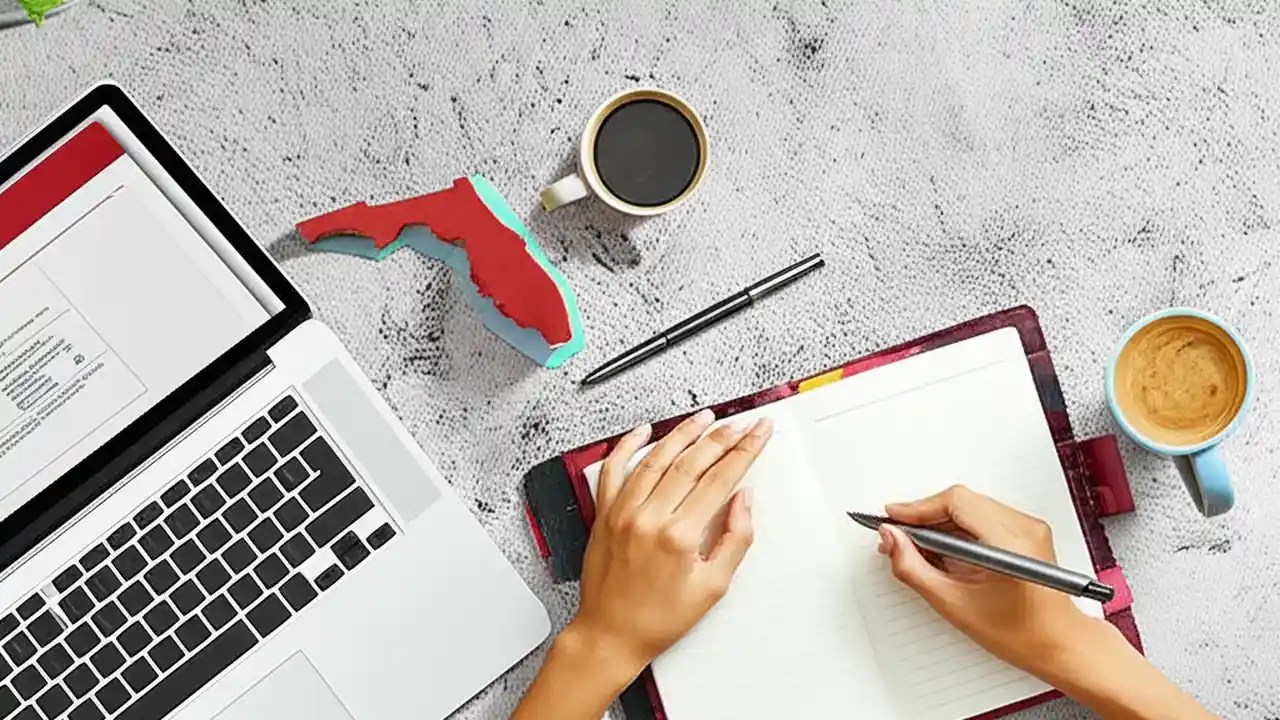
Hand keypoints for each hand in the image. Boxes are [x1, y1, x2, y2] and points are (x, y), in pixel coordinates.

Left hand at [568, 410, 773, 678]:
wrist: (611, 634)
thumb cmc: (659, 618)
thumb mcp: (713, 587)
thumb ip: (735, 539)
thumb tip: (744, 500)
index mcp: (679, 536)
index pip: (720, 479)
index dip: (745, 451)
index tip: (759, 433)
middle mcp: (648, 518)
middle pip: (691, 462)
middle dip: (722, 438)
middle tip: (741, 424)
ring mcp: (623, 512)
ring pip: (656, 458)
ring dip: (683, 433)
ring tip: (705, 418)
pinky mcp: (604, 514)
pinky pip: (613, 470)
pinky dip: (627, 446)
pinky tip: (643, 431)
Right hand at [876, 485, 1092, 678]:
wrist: (1060, 643)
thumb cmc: (1022, 633)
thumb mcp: (955, 605)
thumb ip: (914, 568)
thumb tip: (892, 540)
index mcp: (1010, 543)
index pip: (955, 503)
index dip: (917, 507)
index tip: (893, 517)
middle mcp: (1024, 527)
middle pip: (961, 501)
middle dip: (925, 515)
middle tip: (900, 536)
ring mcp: (1029, 526)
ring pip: (970, 505)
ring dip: (940, 522)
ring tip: (920, 547)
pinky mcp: (1027, 530)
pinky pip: (983, 514)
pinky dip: (958, 527)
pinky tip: (945, 549)